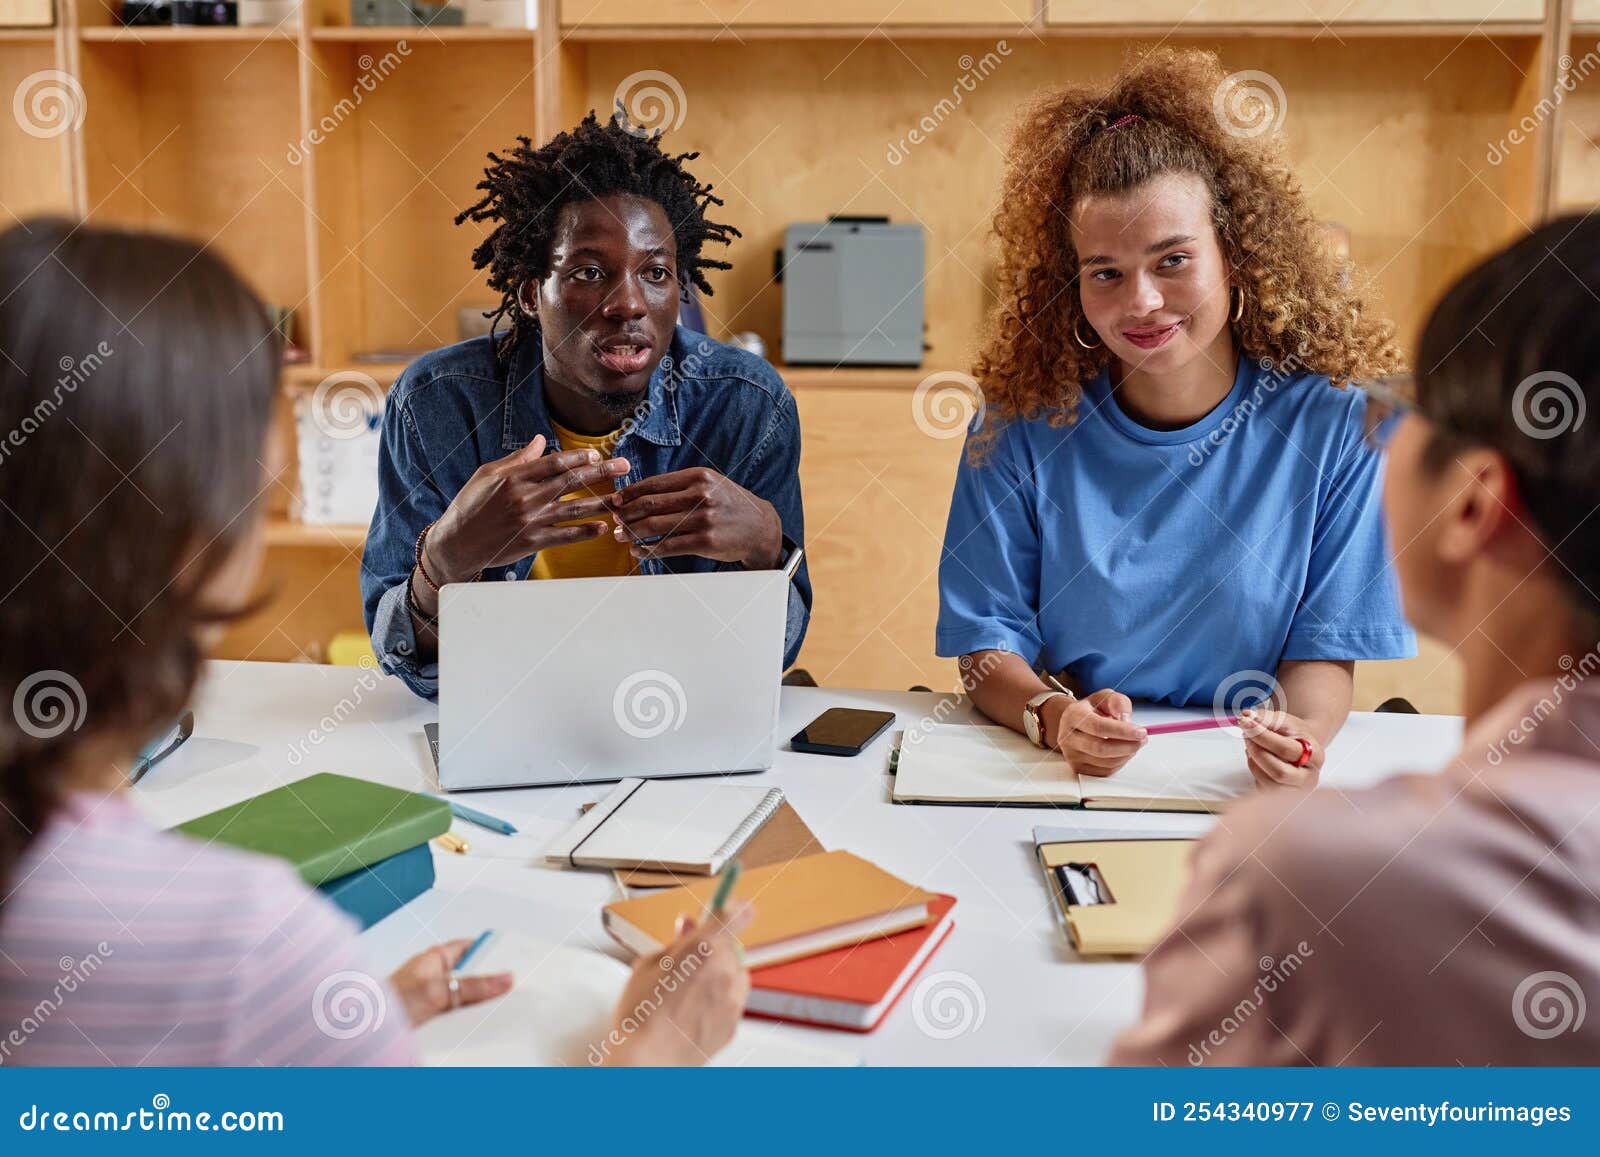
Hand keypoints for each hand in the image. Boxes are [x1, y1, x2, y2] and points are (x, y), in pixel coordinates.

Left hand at [389, 940, 513, 1027]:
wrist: (358, 1034)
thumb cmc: (385, 1006)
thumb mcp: (438, 992)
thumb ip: (473, 987)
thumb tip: (503, 978)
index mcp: (432, 959)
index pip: (467, 946)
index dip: (488, 948)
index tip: (508, 953)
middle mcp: (429, 976)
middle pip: (467, 974)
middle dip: (484, 982)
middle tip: (504, 988)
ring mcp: (427, 998)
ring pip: (460, 997)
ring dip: (471, 1005)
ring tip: (486, 1012)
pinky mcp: (425, 1019)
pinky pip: (451, 1016)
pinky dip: (461, 1021)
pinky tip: (467, 1028)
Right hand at [426, 434, 630, 580]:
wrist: (456, 542)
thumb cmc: (471, 505)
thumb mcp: (488, 474)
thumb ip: (518, 459)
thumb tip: (540, 440)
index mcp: (514, 478)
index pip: (554, 463)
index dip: (578, 457)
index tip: (596, 453)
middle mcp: (525, 498)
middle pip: (570, 482)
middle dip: (601, 472)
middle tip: (625, 466)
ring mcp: (530, 521)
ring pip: (573, 509)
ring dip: (600, 502)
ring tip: (621, 498)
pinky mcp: (531, 542)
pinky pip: (564, 536)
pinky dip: (584, 532)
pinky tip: (602, 527)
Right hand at [603, 902, 753, 1065]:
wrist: (645, 1062)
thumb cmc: (640, 1014)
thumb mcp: (648, 965)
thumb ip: (675, 942)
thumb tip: (689, 926)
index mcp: (705, 947)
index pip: (738, 913)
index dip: (732, 908)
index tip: (724, 908)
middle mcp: (726, 970)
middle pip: (731, 946)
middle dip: (713, 947)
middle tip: (686, 957)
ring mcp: (733, 1000)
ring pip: (734, 974)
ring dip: (718, 973)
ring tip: (685, 991)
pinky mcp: (734, 1024)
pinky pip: (731, 1001)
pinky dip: (718, 1001)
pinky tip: (690, 1012)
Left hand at [608, 467, 782, 569]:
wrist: (760, 527)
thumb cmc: (728, 505)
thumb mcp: (709, 484)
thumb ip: (680, 485)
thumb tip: (641, 493)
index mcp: (697, 476)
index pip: (654, 483)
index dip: (630, 492)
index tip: (616, 500)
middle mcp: (700, 495)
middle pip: (650, 504)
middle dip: (626, 513)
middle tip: (615, 520)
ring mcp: (702, 518)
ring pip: (655, 525)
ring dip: (633, 532)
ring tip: (622, 536)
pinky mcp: (705, 541)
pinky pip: (667, 546)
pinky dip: (648, 549)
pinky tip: (639, 551)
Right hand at [1045, 688, 1147, 777]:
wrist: (1075, 722)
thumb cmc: (1092, 710)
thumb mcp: (1106, 697)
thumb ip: (1118, 702)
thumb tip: (1125, 720)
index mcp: (1073, 716)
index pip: (1098, 727)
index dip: (1122, 731)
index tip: (1141, 731)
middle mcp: (1068, 737)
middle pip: (1101, 748)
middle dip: (1128, 746)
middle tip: (1142, 739)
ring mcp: (1071, 755)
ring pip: (1105, 762)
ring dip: (1126, 754)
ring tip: (1135, 743)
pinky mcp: (1078, 768)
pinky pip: (1105, 771)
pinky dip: (1120, 763)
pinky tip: (1123, 752)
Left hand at [1239, 708, 1323, 788]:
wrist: (1301, 748)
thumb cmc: (1294, 735)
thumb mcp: (1285, 721)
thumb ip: (1267, 718)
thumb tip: (1247, 717)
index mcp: (1316, 757)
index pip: (1285, 749)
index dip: (1262, 736)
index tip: (1246, 722)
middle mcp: (1309, 778)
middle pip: (1279, 772)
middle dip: (1257, 752)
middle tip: (1246, 734)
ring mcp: (1296, 791)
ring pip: (1267, 782)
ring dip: (1253, 761)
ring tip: (1251, 744)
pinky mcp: (1281, 798)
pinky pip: (1261, 786)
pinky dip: (1254, 769)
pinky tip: (1256, 758)